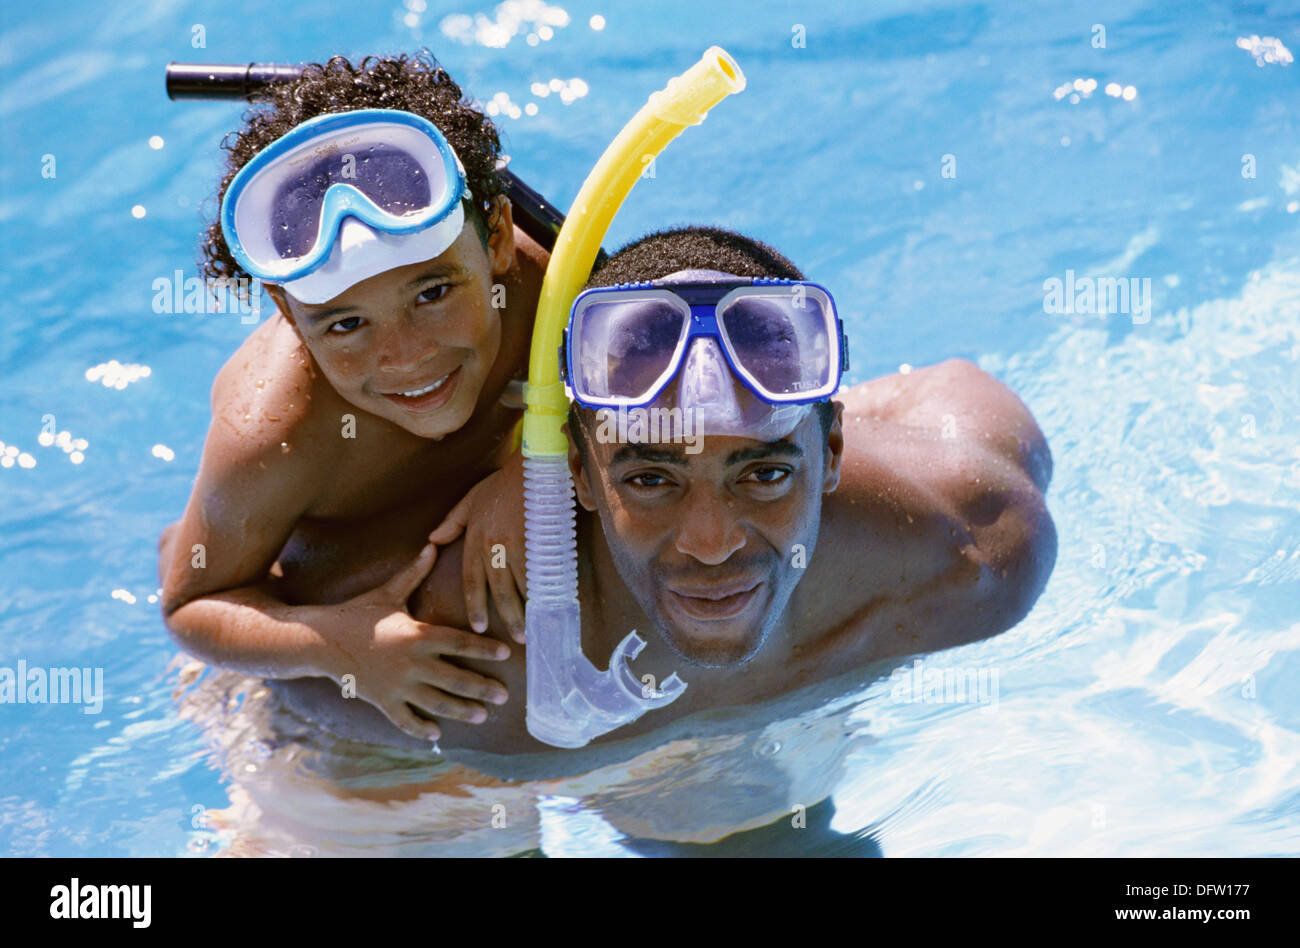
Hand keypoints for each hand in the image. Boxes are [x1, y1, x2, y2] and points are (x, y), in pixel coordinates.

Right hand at [308, 542, 511, 741]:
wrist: (320, 640)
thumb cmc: (357, 613)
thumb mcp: (388, 592)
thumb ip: (414, 573)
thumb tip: (431, 546)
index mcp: (417, 634)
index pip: (459, 642)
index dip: (484, 650)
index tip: (505, 655)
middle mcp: (412, 662)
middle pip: (455, 678)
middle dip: (482, 688)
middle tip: (504, 695)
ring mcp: (397, 685)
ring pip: (436, 703)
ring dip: (461, 710)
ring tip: (482, 715)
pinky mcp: (382, 700)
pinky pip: (405, 719)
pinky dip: (421, 728)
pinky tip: (437, 733)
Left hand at [428, 450, 526, 642]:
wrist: (531, 465)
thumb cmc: (503, 481)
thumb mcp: (471, 498)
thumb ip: (452, 522)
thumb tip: (432, 540)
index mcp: (474, 538)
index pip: (470, 579)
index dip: (475, 604)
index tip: (477, 626)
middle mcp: (490, 545)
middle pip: (496, 590)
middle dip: (504, 617)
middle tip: (514, 639)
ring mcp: (514, 545)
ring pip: (517, 587)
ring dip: (524, 612)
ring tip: (530, 630)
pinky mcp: (535, 541)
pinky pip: (538, 575)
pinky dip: (543, 593)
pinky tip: (548, 607)